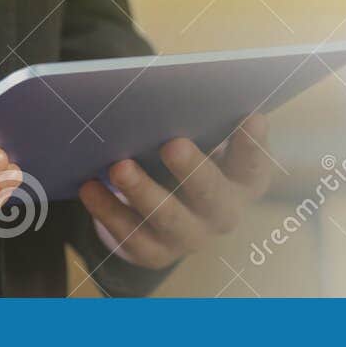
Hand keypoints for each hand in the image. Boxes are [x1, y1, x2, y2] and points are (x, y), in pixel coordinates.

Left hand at [79, 115, 270, 270]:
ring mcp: (190, 237)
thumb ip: (203, 122)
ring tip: (119, 166)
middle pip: (211, 194)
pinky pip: (129, 235)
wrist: (174, 210)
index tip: (252, 117)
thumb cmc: (193, 158)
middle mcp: (224, 213)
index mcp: (245, 180)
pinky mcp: (154, 253)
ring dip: (143, 191)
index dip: (254, 143)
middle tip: (172, 144)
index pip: (255, 162)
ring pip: (167, 218)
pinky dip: (108, 210)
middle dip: (191, 170)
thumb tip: (173, 93)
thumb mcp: (207, 142)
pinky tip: (89, 187)